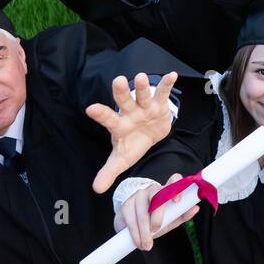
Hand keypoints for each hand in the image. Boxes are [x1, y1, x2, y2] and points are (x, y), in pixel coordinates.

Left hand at [86, 72, 178, 193]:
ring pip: (143, 95)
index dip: (100, 114)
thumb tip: (96, 189)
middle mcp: (130, 113)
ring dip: (143, 86)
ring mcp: (145, 107)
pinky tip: (172, 75)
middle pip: (124, 102)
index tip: (90, 108)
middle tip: (118, 81)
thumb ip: (109, 171)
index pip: (108, 120)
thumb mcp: (122, 159)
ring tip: (141, 77)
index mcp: (119, 126)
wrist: (150, 134)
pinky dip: (168, 84)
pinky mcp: (160, 105)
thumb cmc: (133, 144)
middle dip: (121, 92)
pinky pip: (164, 93)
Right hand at [114, 173, 199, 251]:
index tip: (177, 201)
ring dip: (144, 230)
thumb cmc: (154, 219)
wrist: (130, 222)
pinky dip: (135, 233)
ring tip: (147, 244)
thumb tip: (196, 208)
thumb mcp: (170, 218)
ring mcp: (138, 196)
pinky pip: (130, 218)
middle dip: (156, 215)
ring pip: (142, 210)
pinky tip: (138, 242)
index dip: (176, 187)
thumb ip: (181, 214)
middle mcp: (152, 189)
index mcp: (166, 190)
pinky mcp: (126, 205)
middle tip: (156, 231)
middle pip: (156, 196)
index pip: (174, 180)